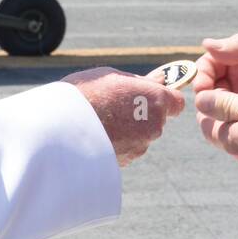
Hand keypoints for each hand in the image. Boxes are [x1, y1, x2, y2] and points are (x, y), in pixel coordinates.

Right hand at [62, 67, 185, 165]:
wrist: (61, 129)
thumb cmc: (86, 94)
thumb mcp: (112, 76)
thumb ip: (140, 81)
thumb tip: (160, 80)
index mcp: (156, 99)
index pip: (176, 102)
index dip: (164, 98)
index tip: (148, 96)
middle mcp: (155, 125)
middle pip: (157, 119)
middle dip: (143, 113)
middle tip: (116, 105)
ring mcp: (141, 146)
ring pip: (141, 135)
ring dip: (129, 129)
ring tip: (101, 119)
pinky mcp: (126, 161)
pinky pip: (127, 148)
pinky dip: (118, 142)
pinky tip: (98, 134)